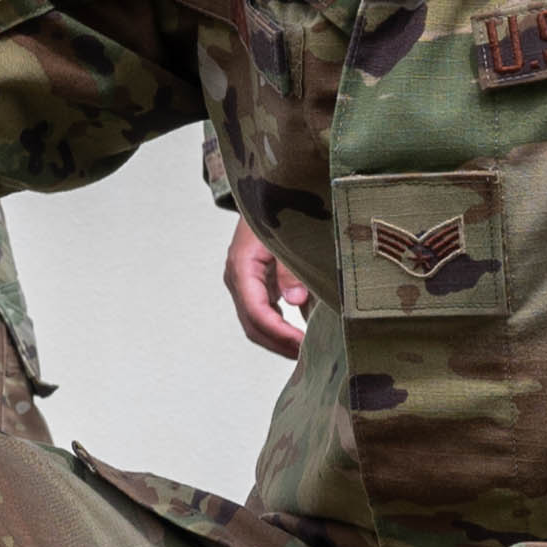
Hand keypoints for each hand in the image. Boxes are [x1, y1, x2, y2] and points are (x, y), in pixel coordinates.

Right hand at [223, 216, 311, 357]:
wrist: (265, 190)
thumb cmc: (275, 206)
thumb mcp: (285, 235)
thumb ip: (289, 268)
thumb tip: (295, 301)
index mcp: (242, 267)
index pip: (256, 312)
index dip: (279, 333)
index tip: (302, 345)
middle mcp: (238, 279)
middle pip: (253, 325)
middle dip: (279, 344)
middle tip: (308, 356)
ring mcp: (245, 283)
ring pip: (256, 323)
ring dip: (279, 339)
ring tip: (306, 350)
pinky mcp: (256, 283)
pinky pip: (264, 313)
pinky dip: (281, 327)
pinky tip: (301, 333)